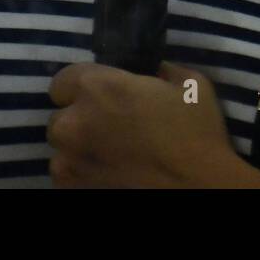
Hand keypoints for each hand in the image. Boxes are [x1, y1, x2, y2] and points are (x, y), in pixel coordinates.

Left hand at [47, 60, 247, 188]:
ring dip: (79, 147)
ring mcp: (70, 161)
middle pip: (60, 116)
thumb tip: (155, 71)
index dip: (84, 87)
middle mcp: (75, 122)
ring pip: (62, 148)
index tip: (104, 95)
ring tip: (109, 152)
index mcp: (99, 87)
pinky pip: (67, 175)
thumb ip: (162, 71)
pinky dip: (82, 172)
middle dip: (80, 118)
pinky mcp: (74, 189)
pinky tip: (108, 171)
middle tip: (110, 125)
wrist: (199, 186)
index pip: (63, 80)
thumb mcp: (189, 83)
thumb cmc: (195, 132)